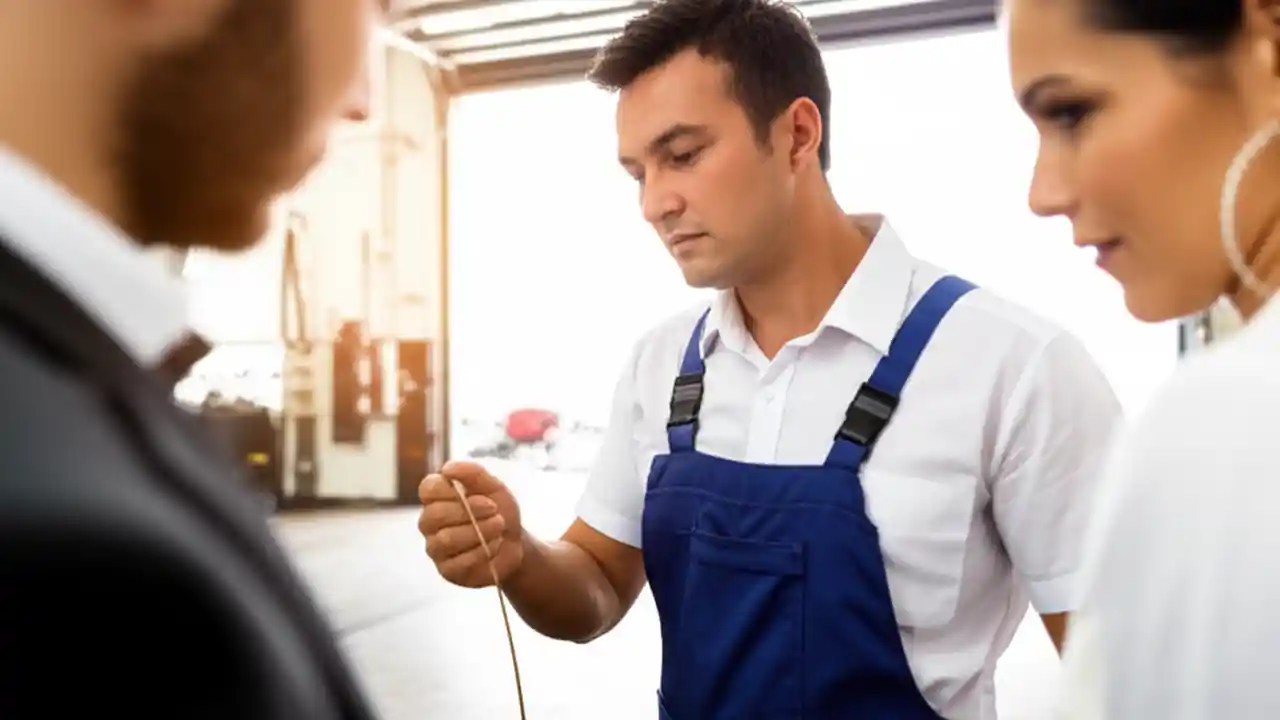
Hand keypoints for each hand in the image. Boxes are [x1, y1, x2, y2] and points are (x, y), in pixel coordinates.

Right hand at [418, 461, 524, 587]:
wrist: (515, 543)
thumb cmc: (499, 512)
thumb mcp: (494, 487)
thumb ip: (473, 473)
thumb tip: (446, 469)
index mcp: (436, 498)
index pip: (428, 488)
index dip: (452, 490)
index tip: (482, 495)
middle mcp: (429, 523)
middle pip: (434, 515)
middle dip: (470, 512)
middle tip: (495, 511)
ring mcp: (435, 548)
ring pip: (445, 539)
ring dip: (479, 532)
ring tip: (498, 528)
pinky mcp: (447, 570)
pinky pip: (458, 562)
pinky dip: (483, 552)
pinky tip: (494, 546)